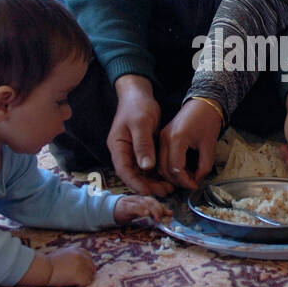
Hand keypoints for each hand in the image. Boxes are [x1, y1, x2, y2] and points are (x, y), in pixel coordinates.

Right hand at [44, 245, 96, 286]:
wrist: (45, 268)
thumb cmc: (49, 262)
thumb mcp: (61, 253)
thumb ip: (70, 255)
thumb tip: (73, 261)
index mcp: (77, 250)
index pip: (88, 256)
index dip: (87, 264)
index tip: (84, 269)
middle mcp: (81, 257)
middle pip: (91, 266)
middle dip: (88, 272)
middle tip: (82, 278)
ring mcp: (82, 266)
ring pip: (90, 275)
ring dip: (85, 279)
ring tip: (77, 283)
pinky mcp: (80, 275)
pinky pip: (86, 282)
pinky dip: (82, 285)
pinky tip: (76, 285)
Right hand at [108, 75, 172, 195]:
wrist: (139, 94)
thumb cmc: (137, 106)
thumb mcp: (141, 123)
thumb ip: (143, 145)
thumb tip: (146, 166)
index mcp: (117, 146)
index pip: (123, 170)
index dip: (135, 183)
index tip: (148, 192)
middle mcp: (123, 152)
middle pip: (133, 175)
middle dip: (147, 185)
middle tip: (165, 192)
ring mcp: (132, 152)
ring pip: (141, 173)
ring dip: (154, 181)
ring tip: (170, 188)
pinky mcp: (141, 150)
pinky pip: (148, 166)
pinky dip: (157, 173)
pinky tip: (169, 178)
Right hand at [114, 195, 171, 224]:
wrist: (110, 209)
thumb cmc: (127, 211)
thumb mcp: (141, 211)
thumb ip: (155, 211)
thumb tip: (170, 213)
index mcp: (142, 200)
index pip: (155, 202)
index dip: (162, 207)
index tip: (169, 214)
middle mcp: (138, 199)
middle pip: (151, 202)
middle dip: (158, 210)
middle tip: (161, 219)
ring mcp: (131, 202)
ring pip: (144, 203)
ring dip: (152, 210)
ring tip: (157, 218)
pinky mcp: (125, 207)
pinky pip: (134, 207)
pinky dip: (141, 210)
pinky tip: (146, 213)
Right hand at [159, 99, 220, 189]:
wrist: (202, 104)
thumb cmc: (207, 121)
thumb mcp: (209, 145)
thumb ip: (204, 166)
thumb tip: (197, 180)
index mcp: (177, 139)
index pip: (175, 169)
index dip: (185, 182)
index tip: (195, 186)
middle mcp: (164, 139)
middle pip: (164, 169)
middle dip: (177, 181)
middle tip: (191, 184)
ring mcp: (161, 138)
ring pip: (159, 166)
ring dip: (171, 176)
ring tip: (187, 178)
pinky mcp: (161, 138)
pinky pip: (160, 158)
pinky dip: (168, 168)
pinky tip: (181, 170)